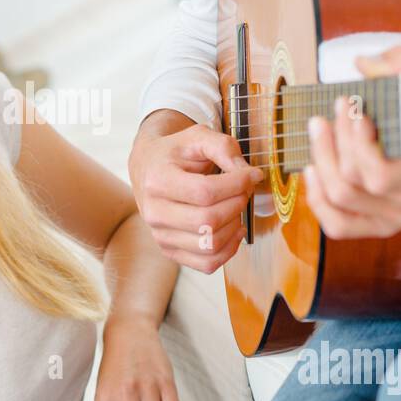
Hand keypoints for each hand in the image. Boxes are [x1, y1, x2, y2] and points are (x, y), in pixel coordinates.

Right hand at [128, 122, 263, 273]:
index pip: (205, 192)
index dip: (237, 184)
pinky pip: (207, 263)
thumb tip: (249, 174)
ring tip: (236, 206)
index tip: (252, 175)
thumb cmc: (175, 153)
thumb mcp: (197, 136)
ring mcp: (160, 235)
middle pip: (208, 221)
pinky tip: (233, 228)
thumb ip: (224, 147)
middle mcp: (153, 212)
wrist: (148, 168)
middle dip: (237, 204)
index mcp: (157, 180)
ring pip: (210, 245)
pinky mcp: (170, 251)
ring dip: (234, 225)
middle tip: (244, 190)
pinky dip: (228, 249)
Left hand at [304, 45, 400, 238]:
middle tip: (321, 118)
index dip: (355, 142)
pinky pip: (340, 226)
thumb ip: (398, 67)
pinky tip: (310, 170)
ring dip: (321, 163)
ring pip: (343, 199)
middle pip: (355, 182)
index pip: (379, 173)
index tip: (349, 107)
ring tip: (316, 133)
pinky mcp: (383, 224)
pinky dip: (318, 200)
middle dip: (331, 144)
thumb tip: (364, 63)